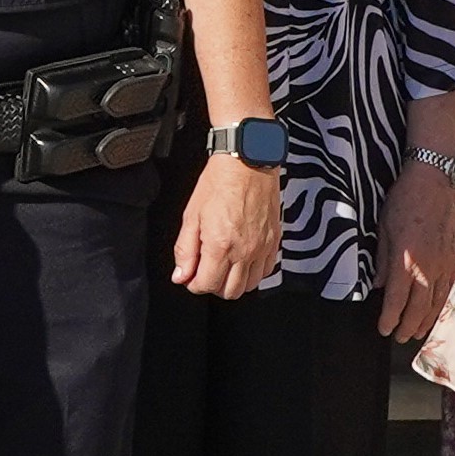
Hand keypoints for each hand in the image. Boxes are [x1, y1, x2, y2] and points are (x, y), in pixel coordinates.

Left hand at [176, 156, 284, 298]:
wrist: (248, 163)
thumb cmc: (218, 183)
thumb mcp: (191, 216)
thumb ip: (185, 250)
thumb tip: (181, 275)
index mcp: (220, 245)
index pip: (206, 285)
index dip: (194, 284)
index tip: (190, 276)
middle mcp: (244, 251)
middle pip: (230, 292)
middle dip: (213, 286)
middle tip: (205, 271)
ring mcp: (262, 248)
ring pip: (250, 285)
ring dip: (233, 282)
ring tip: (223, 267)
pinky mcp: (274, 242)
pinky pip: (266, 271)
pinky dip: (253, 272)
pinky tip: (241, 260)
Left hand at [374, 160, 454, 346]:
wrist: (437, 180)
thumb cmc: (405, 199)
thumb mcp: (383, 226)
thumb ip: (381, 258)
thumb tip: (375, 285)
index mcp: (406, 259)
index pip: (396, 299)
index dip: (390, 318)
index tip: (384, 330)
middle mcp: (428, 266)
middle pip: (419, 307)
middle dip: (408, 326)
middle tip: (399, 338)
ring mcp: (446, 263)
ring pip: (438, 301)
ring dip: (427, 320)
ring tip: (418, 332)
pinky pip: (452, 288)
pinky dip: (444, 304)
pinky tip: (438, 311)